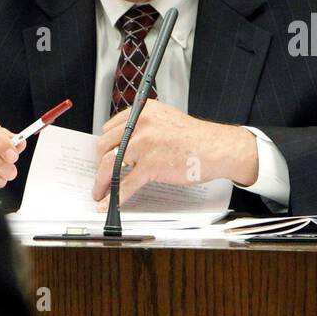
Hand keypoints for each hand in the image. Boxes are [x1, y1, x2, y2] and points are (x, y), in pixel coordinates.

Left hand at [92, 100, 256, 208]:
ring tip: (99, 192)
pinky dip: (114, 197)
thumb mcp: (165, 120)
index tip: (102, 156)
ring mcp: (144, 145)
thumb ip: (144, 127)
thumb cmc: (195, 138)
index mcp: (142, 111)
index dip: (105, 145)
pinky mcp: (150, 165)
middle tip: (100, 174)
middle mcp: (140, 124)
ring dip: (101, 181)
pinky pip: (125, 184)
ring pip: (110, 164)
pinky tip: (107, 204)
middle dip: (99, 163)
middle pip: (105, 145)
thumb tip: (124, 144)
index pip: (110, 128)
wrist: (217, 148)